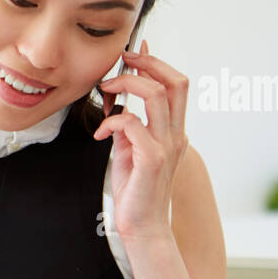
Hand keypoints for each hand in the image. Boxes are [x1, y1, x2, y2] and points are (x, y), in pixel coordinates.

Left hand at [93, 40, 190, 241]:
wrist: (141, 225)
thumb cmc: (135, 189)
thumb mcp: (131, 150)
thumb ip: (129, 126)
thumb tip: (120, 103)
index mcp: (174, 131)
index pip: (177, 85)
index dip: (156, 63)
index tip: (133, 53)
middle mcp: (176, 135)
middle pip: (176, 82)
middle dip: (147, 64)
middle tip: (121, 62)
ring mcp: (166, 146)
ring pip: (157, 95)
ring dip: (127, 85)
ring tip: (106, 91)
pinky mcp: (153, 160)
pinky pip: (133, 124)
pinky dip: (113, 122)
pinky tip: (100, 134)